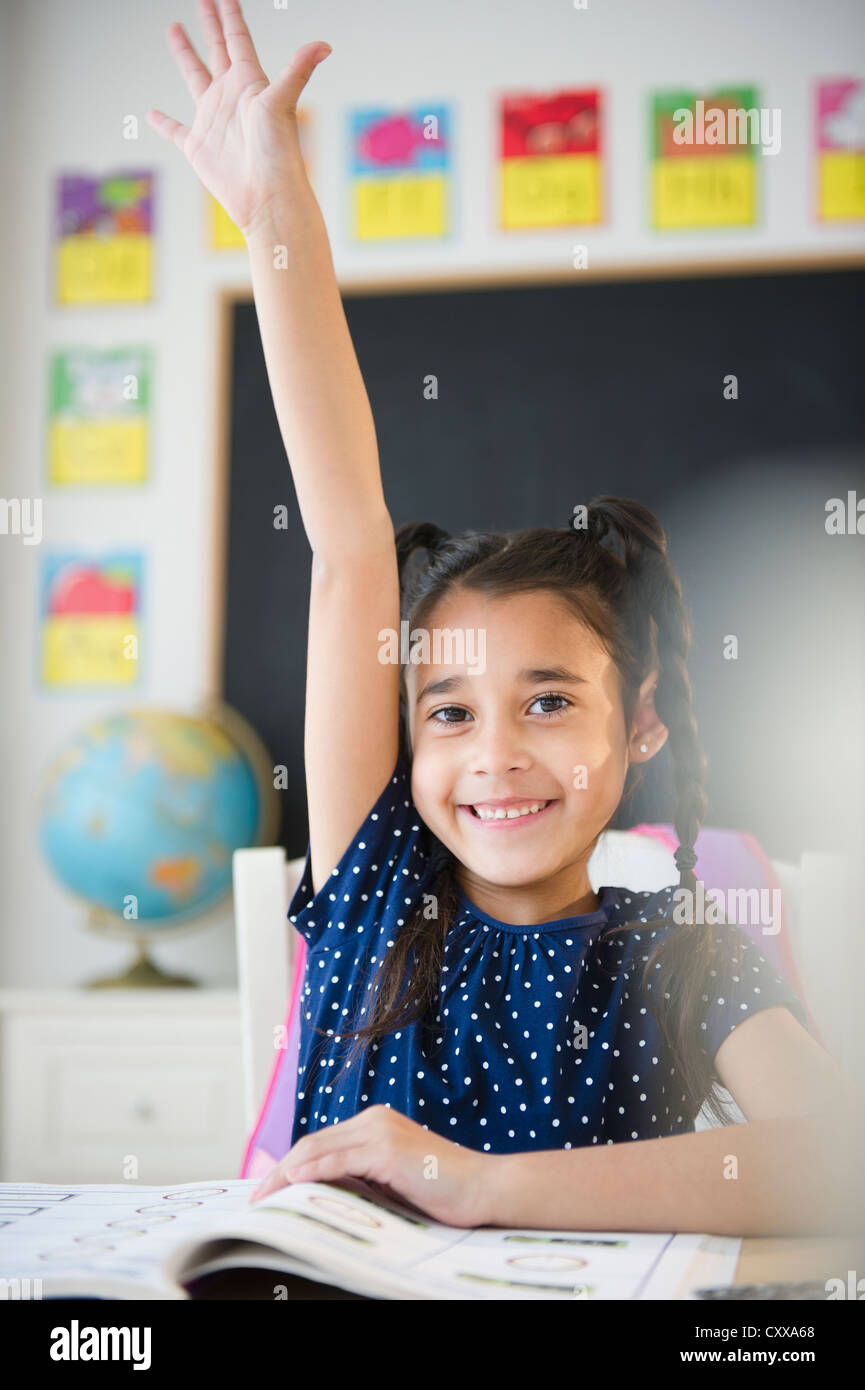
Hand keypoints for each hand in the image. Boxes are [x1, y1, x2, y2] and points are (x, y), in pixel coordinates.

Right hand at [147, 0, 330, 237]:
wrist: (266, 196)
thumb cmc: (277, 152)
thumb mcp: (282, 102)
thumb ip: (297, 69)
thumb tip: (324, 44)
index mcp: (249, 82)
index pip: (237, 39)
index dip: (229, 15)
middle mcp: (230, 96)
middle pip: (216, 50)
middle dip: (209, 24)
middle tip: (202, 0)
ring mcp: (213, 120)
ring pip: (194, 77)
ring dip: (184, 55)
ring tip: (174, 30)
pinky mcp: (198, 146)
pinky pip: (175, 131)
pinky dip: (163, 123)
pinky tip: (152, 114)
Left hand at [248, 1105, 495, 1227]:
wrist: (483, 1189)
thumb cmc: (442, 1190)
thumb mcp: (392, 1181)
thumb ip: (361, 1178)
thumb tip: (320, 1192)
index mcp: (375, 1124)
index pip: (320, 1143)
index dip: (290, 1165)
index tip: (269, 1189)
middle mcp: (374, 1120)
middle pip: (312, 1144)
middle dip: (279, 1171)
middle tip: (257, 1198)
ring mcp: (380, 1131)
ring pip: (319, 1150)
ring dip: (286, 1174)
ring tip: (265, 1197)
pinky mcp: (387, 1149)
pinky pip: (339, 1161)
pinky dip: (312, 1171)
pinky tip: (292, 1183)